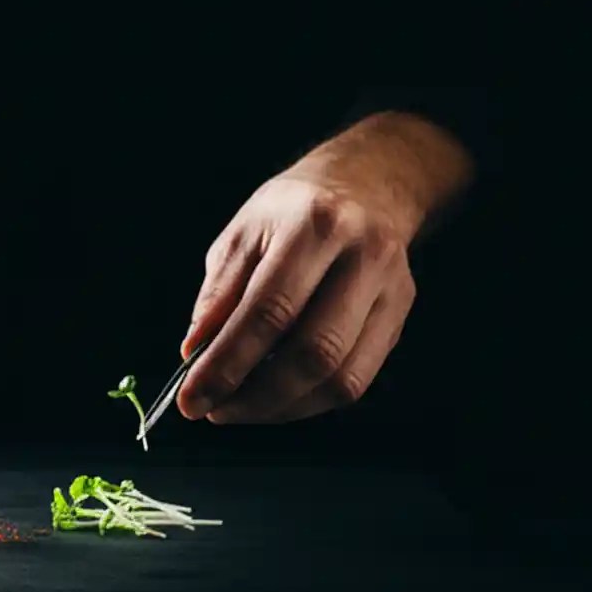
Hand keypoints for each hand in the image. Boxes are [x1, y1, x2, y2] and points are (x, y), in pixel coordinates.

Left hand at [176, 116, 442, 423]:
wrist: (367, 183)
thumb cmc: (293, 210)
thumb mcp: (243, 233)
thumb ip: (219, 293)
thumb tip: (196, 352)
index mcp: (314, 225)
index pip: (268, 311)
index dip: (226, 363)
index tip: (191, 397)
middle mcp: (362, 256)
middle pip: (312, 351)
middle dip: (254, 395)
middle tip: (214, 409)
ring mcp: (391, 288)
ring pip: (340, 376)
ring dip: (280, 407)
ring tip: (239, 407)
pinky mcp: (401, 315)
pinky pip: (356, 381)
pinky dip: (309, 402)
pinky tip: (276, 399)